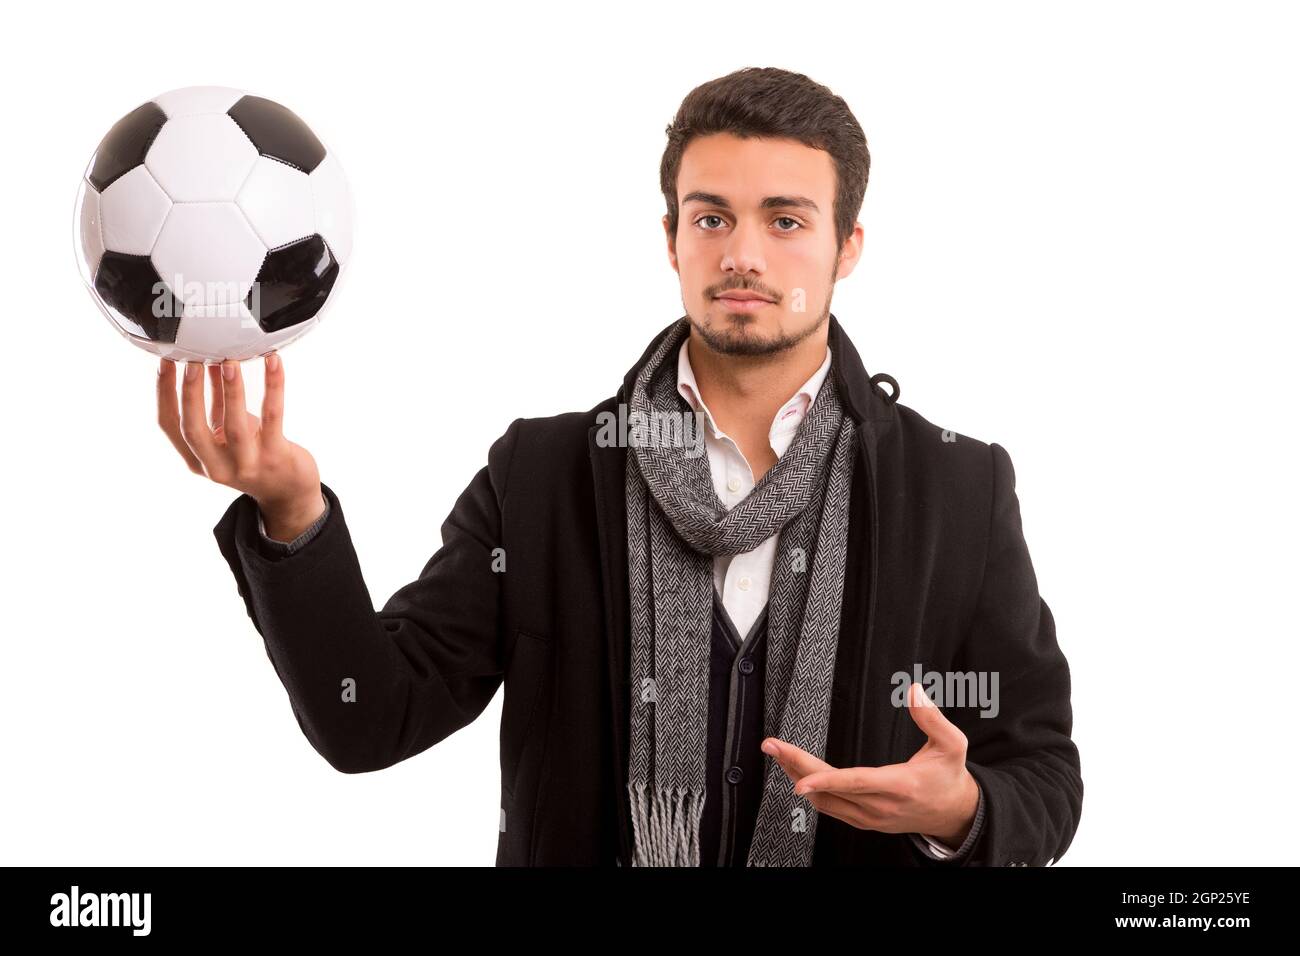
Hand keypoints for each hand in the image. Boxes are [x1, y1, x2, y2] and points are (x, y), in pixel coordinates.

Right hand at [157, 352, 323, 537]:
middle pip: (192, 428)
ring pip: (234, 425)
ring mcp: (247, 464)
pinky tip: (274, 362)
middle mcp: (217, 466)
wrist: (289, 491)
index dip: (164, 392)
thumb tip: (209, 360)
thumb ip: (217, 401)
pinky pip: (273, 416)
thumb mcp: (227, 432)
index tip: (165, 361)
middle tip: (192, 360)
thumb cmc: (254, 454)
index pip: (168, 424)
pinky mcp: (276, 456)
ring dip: (231, 390)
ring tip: (230, 360)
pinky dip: (273, 387)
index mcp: (197, 459)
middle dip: (190, 393)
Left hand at [762, 682, 979, 847]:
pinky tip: (798, 775)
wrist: (954, 814)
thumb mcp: (952, 745)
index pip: (855, 783)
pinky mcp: (864, 821)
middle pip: (830, 790)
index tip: (800, 778)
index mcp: (900, 785)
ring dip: (798, 778)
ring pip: (825, 803)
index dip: (825, 780)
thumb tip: (914, 689)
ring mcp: (870, 817)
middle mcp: (881, 806)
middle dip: (795, 768)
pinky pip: (831, 809)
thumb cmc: (949, 777)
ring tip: (779, 756)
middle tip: (771, 746)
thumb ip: (932, 717)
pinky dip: (811, 792)